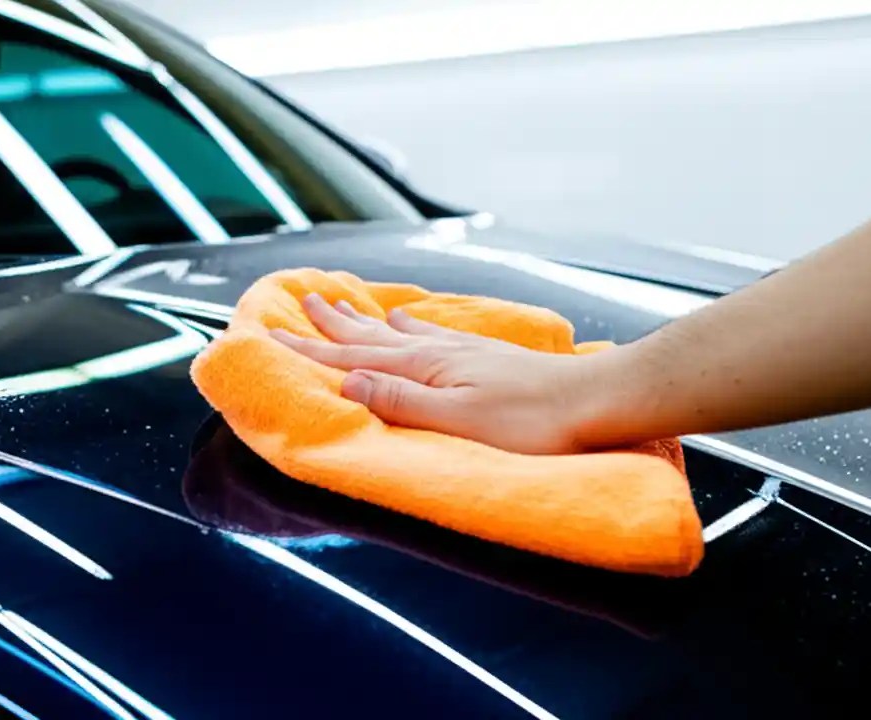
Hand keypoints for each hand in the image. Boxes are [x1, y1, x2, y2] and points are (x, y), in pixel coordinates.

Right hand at [270, 294, 610, 453]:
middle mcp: (437, 351)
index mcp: (425, 367)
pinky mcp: (482, 358)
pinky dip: (408, 325)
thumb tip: (348, 378)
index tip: (275, 333)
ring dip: (364, 319)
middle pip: (371, 334)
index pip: (355, 357)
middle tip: (300, 299)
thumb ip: (402, 400)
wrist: (594, 402)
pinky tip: (408, 320)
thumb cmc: (531, 422)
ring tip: (342, 302)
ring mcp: (461, 351)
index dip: (313, 347)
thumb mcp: (460, 419)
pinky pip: (429, 333)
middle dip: (332, 321)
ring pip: (397, 331)